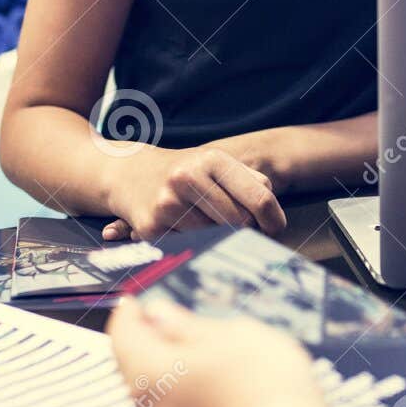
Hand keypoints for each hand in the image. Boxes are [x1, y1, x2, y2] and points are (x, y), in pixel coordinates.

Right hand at [102, 146, 285, 240]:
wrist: (130, 174)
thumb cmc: (187, 173)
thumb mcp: (218, 165)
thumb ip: (252, 183)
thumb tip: (275, 220)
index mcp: (212, 160)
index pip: (260, 198)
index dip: (274, 220)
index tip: (275, 230)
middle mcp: (188, 177)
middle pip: (240, 222)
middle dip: (244, 229)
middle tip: (236, 226)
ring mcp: (168, 203)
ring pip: (216, 238)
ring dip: (217, 237)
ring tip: (205, 222)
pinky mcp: (152, 227)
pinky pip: (190, 247)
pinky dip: (193, 243)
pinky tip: (183, 227)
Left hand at [108, 296, 351, 406]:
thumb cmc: (264, 391)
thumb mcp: (231, 334)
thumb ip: (188, 324)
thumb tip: (161, 315)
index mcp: (149, 371)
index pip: (122, 334)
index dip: (129, 313)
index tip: (135, 303)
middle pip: (135, 368)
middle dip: (150, 344)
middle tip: (169, 326)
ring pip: (158, 397)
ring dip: (171, 375)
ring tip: (203, 358)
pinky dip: (188, 402)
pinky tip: (217, 392)